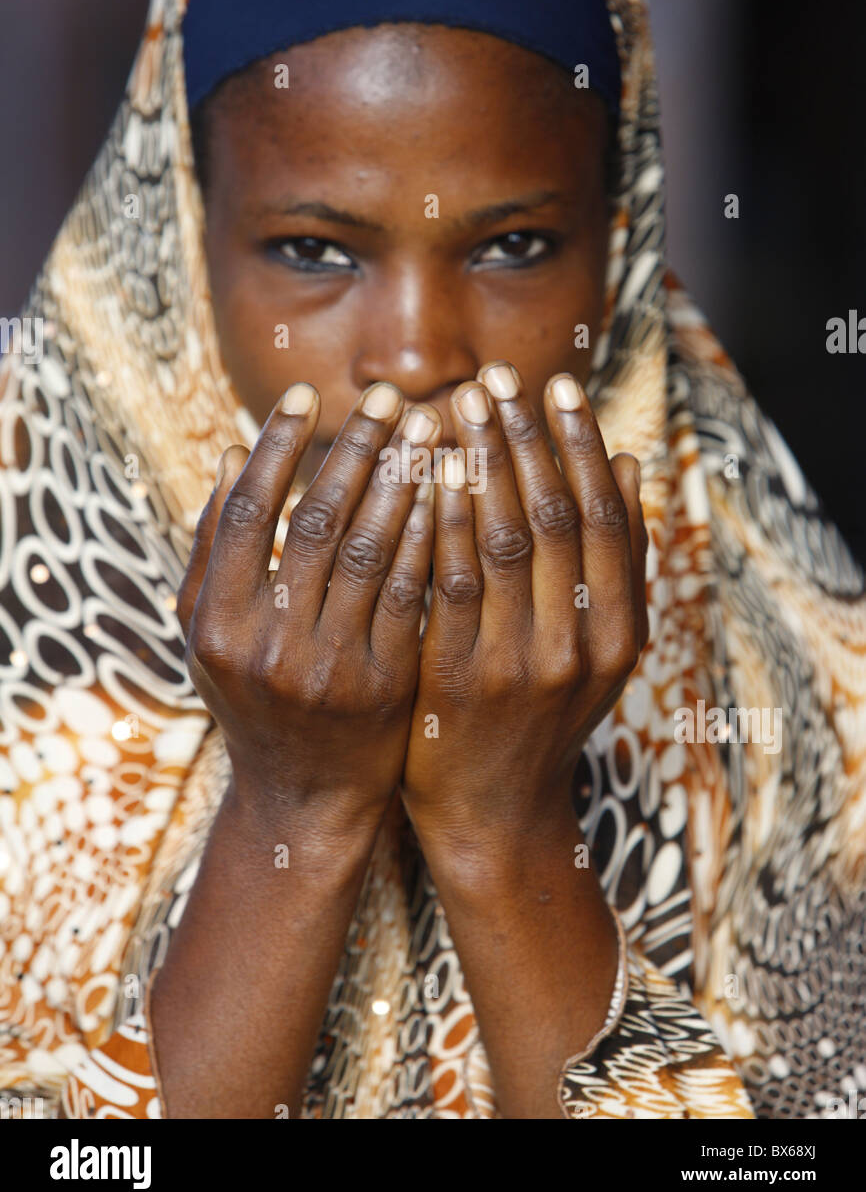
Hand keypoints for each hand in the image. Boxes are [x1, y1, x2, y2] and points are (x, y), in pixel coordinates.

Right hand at [177, 380, 441, 834]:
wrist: (306, 797)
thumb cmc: (256, 700)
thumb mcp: (211, 635)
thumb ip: (214, 549)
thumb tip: (236, 454)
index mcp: (215, 623)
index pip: (245, 512)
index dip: (277, 448)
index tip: (306, 394)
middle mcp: (265, 645)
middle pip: (312, 520)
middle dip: (355, 449)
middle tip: (389, 395)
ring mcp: (327, 667)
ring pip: (367, 550)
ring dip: (400, 480)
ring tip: (427, 427)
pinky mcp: (384, 683)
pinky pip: (410, 591)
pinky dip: (428, 535)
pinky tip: (448, 492)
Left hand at [401, 362, 647, 861]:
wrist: (494, 811)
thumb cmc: (541, 715)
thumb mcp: (599, 647)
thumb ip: (615, 563)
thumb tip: (630, 467)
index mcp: (622, 629)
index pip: (603, 515)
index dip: (579, 445)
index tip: (556, 386)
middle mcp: (582, 643)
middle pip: (556, 515)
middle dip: (526, 438)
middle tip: (498, 375)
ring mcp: (523, 663)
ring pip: (506, 539)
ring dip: (483, 464)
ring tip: (460, 404)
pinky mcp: (463, 678)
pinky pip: (453, 584)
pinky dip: (444, 523)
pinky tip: (428, 476)